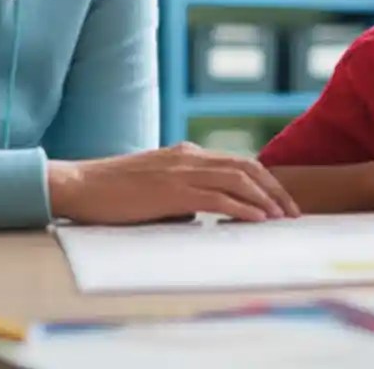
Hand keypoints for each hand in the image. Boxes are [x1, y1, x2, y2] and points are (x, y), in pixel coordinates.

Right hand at [48, 142, 300, 224]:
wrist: (80, 184)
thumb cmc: (112, 192)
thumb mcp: (154, 187)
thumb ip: (181, 194)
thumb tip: (202, 214)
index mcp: (185, 153)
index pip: (236, 162)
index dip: (264, 180)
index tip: (280, 201)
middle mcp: (189, 156)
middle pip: (246, 167)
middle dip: (275, 189)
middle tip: (292, 212)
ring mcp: (181, 171)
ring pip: (238, 179)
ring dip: (265, 199)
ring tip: (282, 218)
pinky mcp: (173, 191)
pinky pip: (219, 198)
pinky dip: (244, 208)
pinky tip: (259, 220)